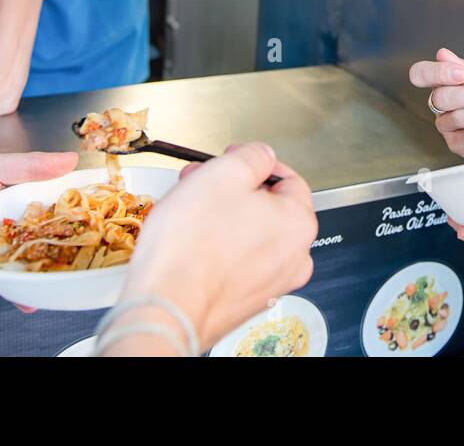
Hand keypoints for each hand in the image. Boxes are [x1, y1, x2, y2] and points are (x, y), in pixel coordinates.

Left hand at [0, 151, 79, 309]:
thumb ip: (25, 166)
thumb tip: (69, 160)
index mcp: (12, 215)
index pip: (50, 222)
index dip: (72, 227)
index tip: (94, 228)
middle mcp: (2, 245)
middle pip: (37, 259)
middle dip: (55, 267)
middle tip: (72, 269)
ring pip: (13, 285)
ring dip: (25, 289)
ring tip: (34, 290)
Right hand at [114, 142, 317, 351]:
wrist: (165, 307)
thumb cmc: (192, 246)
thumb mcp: (224, 173)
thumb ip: (252, 157)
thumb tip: (261, 156)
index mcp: (298, 224)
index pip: (289, 180)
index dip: (256, 163)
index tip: (234, 158)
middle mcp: (294, 258)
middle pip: (268, 207)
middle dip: (233, 189)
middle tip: (203, 180)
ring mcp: (271, 283)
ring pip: (250, 234)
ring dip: (222, 215)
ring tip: (189, 208)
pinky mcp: (245, 300)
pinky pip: (237, 261)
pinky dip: (219, 246)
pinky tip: (191, 240)